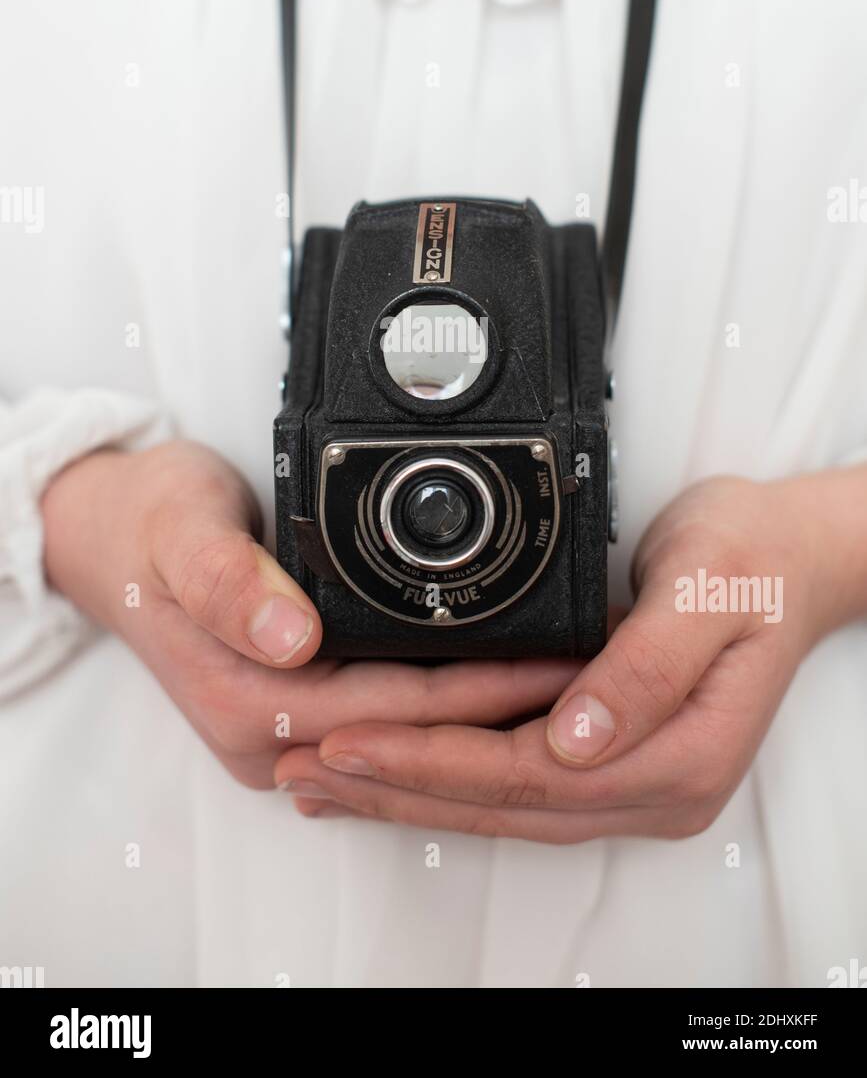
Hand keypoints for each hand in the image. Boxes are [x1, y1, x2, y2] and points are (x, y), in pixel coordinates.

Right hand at [42, 440, 575, 789]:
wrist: (113, 535)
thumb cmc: (150, 523)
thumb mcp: (182, 529)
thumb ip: (229, 580)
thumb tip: (288, 635)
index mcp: (251, 702)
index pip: (400, 707)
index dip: (490, 687)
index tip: (567, 663)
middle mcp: (271, 735)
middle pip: (418, 729)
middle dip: (511, 704)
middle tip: (601, 669)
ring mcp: (283, 732)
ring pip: (410, 731)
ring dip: (490, 707)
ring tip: (575, 673)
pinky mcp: (296, 711)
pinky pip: (388, 718)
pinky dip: (448, 700)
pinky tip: (501, 675)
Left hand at [274, 474, 836, 837]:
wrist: (789, 553)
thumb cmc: (753, 559)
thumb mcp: (709, 590)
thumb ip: (649, 665)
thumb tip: (578, 735)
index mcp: (679, 754)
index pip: (528, 776)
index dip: (430, 763)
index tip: (350, 741)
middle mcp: (655, 785)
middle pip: (502, 806)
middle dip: (396, 789)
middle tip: (303, 769)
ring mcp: (636, 780)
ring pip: (502, 805)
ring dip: (409, 792)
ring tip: (324, 778)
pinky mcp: (615, 758)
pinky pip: (517, 783)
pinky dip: (447, 776)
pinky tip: (396, 765)